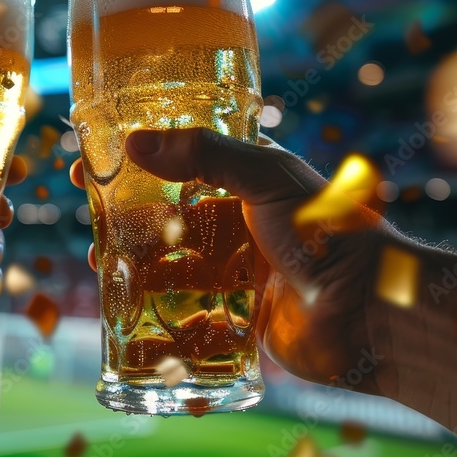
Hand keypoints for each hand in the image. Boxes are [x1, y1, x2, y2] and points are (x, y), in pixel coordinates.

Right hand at [71, 126, 394, 394]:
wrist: (367, 313)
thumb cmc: (326, 232)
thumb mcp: (265, 178)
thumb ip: (205, 155)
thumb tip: (134, 143)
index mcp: (249, 178)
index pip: (181, 158)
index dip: (138, 157)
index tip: (92, 160)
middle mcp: (240, 221)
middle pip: (168, 212)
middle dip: (128, 215)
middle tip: (89, 217)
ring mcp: (237, 268)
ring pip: (170, 262)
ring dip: (134, 262)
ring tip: (101, 265)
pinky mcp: (236, 314)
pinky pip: (187, 310)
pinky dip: (157, 310)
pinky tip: (128, 309)